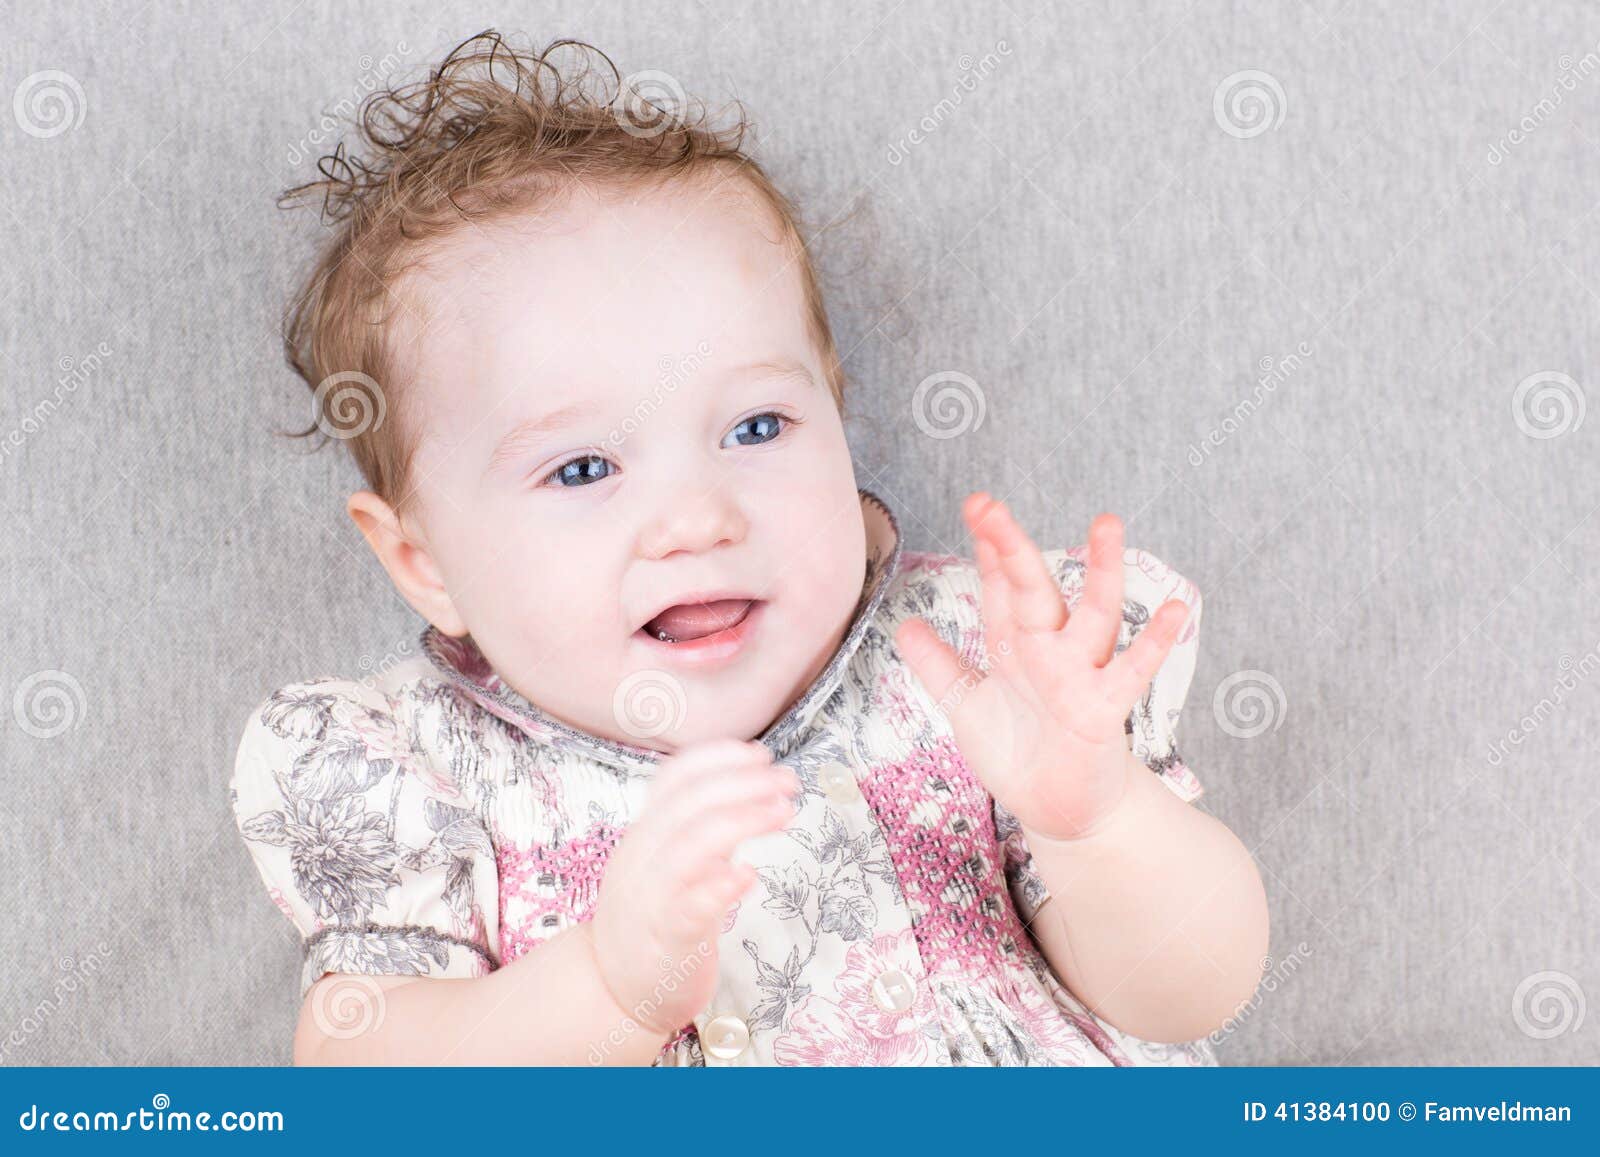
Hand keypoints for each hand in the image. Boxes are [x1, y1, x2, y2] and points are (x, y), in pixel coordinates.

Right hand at [588, 738, 797, 1034]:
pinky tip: (751, 876)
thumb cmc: (652, 925)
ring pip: (690, 845)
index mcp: (645, 835)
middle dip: (743, 783)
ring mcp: (651, 897)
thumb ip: (701, 832)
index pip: (673, 779)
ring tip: (785, 813)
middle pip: (688, 803)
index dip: (718, 758)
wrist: (613, 992)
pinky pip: (689, 906)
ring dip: (742, 820)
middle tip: (788, 782)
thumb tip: (749, 791)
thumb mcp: (670, 866)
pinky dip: (721, 885)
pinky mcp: (668, 939)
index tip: (761, 755)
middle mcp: (642, 858)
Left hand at [894, 493, 1193, 842]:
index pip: (998, 589)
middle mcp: (1049, 651)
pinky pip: (1132, 671)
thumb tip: (904, 625)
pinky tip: (1176, 609)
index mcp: (1015, 647)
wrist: (1057, 812)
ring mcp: (1080, 676)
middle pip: (1031, 589)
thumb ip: (939, 666)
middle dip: (1011, 548)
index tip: (976, 508)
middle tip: (988, 505)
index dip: (987, 552)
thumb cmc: (1018, 754)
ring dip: (1100, 571)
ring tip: (1106, 523)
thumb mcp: (966, 706)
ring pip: (1092, 614)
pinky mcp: (1104, 710)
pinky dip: (1155, 643)